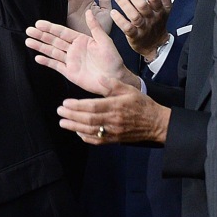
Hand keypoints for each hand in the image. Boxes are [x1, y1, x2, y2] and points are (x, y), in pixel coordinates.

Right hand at [26, 10, 136, 95]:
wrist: (115, 80)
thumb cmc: (113, 60)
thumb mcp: (105, 41)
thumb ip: (95, 27)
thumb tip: (88, 12)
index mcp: (81, 40)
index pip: (62, 32)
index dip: (50, 28)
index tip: (38, 23)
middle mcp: (74, 49)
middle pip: (54, 41)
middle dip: (41, 35)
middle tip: (28, 30)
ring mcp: (70, 61)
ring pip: (52, 52)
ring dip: (40, 47)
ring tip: (28, 41)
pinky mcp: (69, 72)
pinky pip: (55, 65)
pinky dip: (46, 61)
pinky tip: (37, 57)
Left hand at [56, 76, 170, 144]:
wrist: (157, 123)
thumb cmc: (142, 104)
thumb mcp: (130, 89)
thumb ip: (113, 84)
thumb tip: (99, 76)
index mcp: (116, 106)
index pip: (93, 107)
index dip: (77, 106)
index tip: (65, 103)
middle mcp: (113, 120)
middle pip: (89, 120)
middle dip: (71, 116)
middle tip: (59, 112)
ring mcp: (114, 132)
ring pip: (91, 131)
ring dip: (75, 127)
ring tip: (62, 123)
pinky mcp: (116, 140)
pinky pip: (99, 141)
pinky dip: (87, 138)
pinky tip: (78, 133)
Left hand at [111, 0, 172, 59]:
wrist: (155, 44)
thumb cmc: (157, 22)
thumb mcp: (165, 8)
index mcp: (160, 10)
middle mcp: (152, 18)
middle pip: (143, 6)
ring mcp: (143, 28)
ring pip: (135, 16)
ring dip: (125, 5)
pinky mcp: (135, 36)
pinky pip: (127, 28)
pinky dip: (119, 20)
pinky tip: (113, 12)